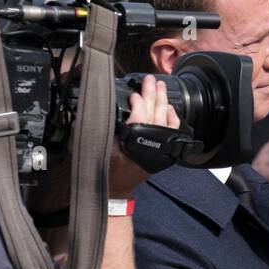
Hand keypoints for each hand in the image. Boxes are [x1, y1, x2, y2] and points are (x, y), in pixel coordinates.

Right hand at [113, 74, 180, 196]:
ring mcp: (159, 146)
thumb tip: (102, 106)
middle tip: (151, 79)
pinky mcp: (163, 150)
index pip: (139, 112)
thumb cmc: (104, 168)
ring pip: (165, 118)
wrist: (117, 188)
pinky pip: (172, 130)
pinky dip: (172, 117)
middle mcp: (149, 142)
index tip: (133, 91)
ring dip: (163, 100)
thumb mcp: (96, 145)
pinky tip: (169, 108)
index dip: (137, 99)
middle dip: (153, 92)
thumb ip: (101, 125)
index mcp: (132, 139)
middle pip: (154, 110)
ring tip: (161, 86)